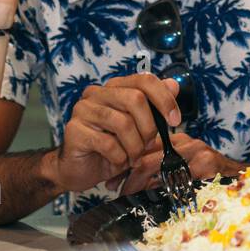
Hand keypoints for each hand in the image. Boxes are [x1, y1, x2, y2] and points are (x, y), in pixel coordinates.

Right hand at [55, 75, 182, 189]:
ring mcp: (83, 110)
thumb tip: (173, 85)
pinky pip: (108, 143)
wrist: (79, 170)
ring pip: (123, 123)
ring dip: (134, 147)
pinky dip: (119, 158)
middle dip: (148, 128)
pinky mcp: (74, 130)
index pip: (144, 80)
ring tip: (132, 157)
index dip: (164, 99)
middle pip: (136, 99)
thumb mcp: (139, 128)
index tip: (175, 121)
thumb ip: (155, 106)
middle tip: (147, 145)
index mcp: (114, 87)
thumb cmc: (111, 148)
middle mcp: (97, 93)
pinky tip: (117, 162)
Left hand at [122, 134, 243, 192]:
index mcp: (181, 143)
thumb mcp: (188, 173)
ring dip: (133, 183)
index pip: (145, 146)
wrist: (248, 184)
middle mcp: (187, 144)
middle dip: (125, 173)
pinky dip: (153, 190)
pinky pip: (171, 179)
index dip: (126, 162)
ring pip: (153, 164)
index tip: (113, 179)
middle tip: (111, 188)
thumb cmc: (216, 183)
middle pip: (145, 155)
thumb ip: (164, 174)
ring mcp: (197, 154)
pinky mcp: (206, 165)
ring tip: (123, 196)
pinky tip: (145, 200)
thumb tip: (133, 184)